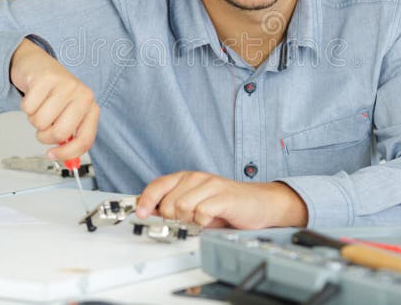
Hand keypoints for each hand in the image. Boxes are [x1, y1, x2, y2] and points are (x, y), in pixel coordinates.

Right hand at [10, 38, 98, 162]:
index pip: (85, 140)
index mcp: (91, 107)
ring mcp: (65, 85)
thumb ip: (69, 136)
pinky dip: (26, 106)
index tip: (53, 155)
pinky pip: (28, 108)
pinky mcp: (46, 79)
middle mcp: (82, 95)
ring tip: (40, 105)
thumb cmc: (54, 92)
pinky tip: (33, 95)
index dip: (67, 154)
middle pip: (59, 133)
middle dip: (44, 135)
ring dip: (34, 118)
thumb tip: (67, 160)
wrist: (37, 64)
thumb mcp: (68, 113)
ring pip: (41, 122)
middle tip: (43, 125)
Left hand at [135, 171, 308, 228]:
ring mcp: (211, 185)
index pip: (158, 185)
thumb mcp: (196, 203)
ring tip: (202, 220)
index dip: (146, 201)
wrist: (260, 204)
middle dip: (175, 218)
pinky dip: (204, 222)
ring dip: (190, 221)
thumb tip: (151, 212)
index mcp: (187, 177)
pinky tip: (212, 220)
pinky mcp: (224, 196)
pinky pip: (202, 213)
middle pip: (169, 203)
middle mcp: (197, 177)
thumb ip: (175, 205)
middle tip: (189, 221)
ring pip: (183, 208)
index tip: (141, 213)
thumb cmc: (227, 205)